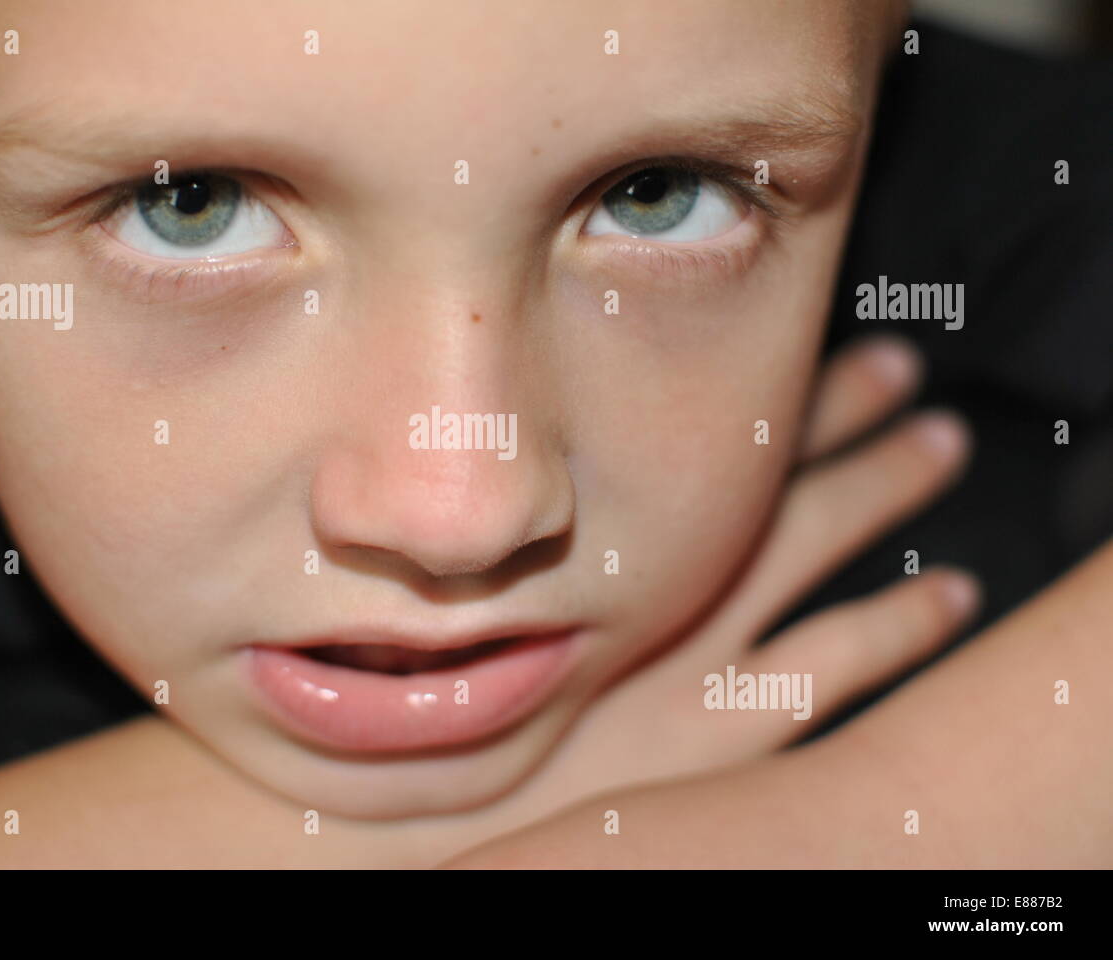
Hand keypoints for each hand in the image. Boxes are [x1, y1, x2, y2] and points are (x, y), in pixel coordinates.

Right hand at [478, 334, 979, 829]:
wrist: (446, 828)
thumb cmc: (424, 721)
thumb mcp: (431, 610)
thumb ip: (463, 548)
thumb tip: (469, 480)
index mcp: (590, 536)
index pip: (685, 432)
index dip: (741, 384)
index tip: (790, 328)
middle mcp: (657, 576)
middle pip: (764, 466)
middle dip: (835, 409)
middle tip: (895, 361)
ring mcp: (706, 648)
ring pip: (819, 541)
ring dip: (887, 484)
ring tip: (942, 438)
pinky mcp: (734, 727)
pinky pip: (842, 660)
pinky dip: (904, 623)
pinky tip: (954, 595)